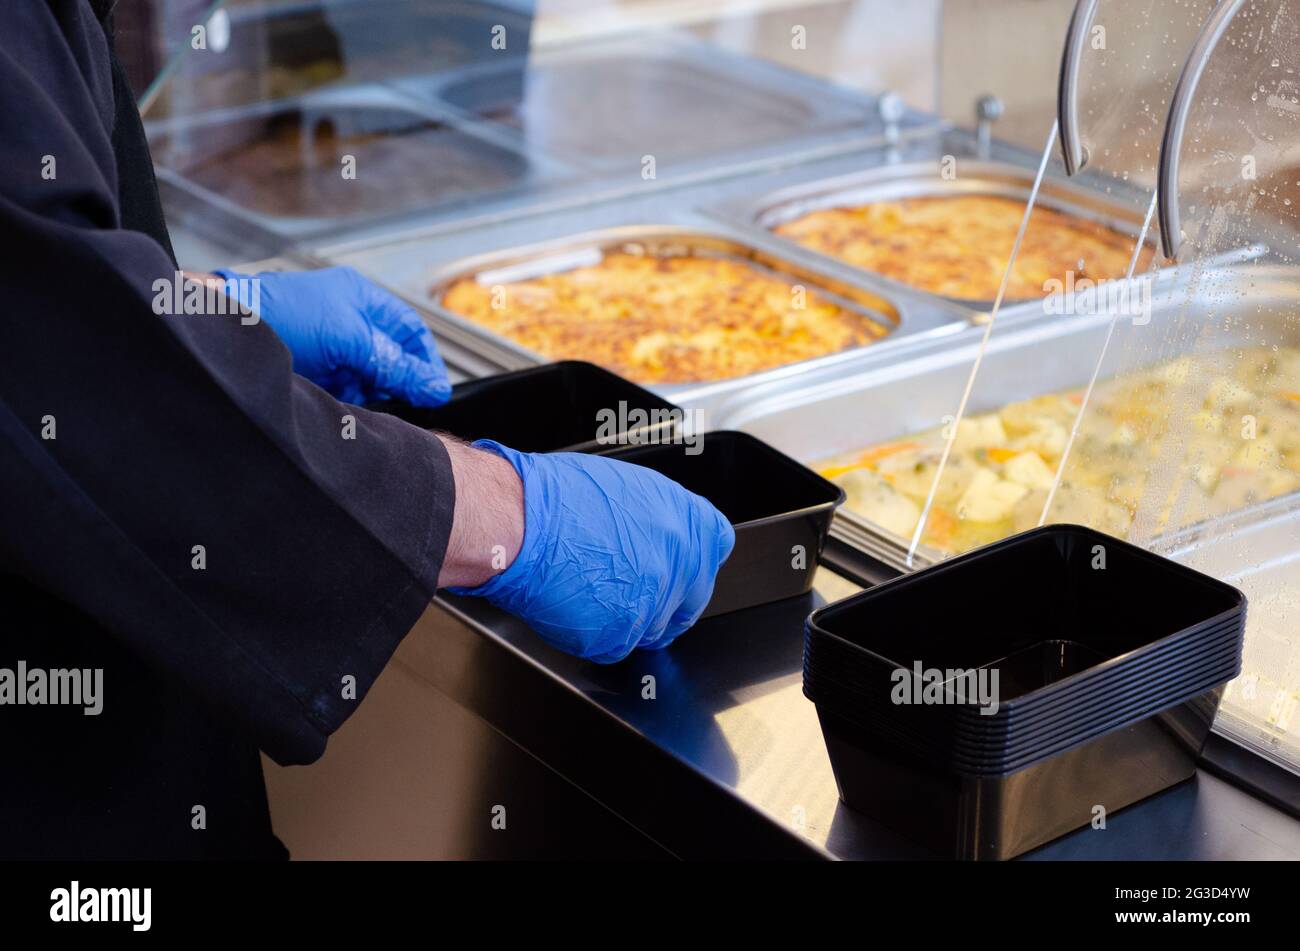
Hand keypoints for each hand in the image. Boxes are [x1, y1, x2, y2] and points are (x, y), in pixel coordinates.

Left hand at [214, 266, 450, 406]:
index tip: (434, 390)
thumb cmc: (282, 316)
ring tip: (362, 398)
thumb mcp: (351, 340)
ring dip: (369, 391)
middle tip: (403, 401)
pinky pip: (343, 389)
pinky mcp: (312, 368)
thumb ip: (394, 364)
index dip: (426, 360)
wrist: (229, 329)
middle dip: (397, 379)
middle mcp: (347, 320)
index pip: (409, 330)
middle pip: (390, 356)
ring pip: (367, 377)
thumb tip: (432, 387)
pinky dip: (347, 398)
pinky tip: (339, 400)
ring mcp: (328, 345)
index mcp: (361, 299)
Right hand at [447, 440, 734, 662]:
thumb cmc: (556, 498)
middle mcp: (681, 559)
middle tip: (628, 591)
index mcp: (686, 518)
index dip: (695, 562)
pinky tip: (575, 605)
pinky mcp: (623, 632)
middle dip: (665, 602)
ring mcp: (655, 599)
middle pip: (692, 599)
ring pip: (654, 627)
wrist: (519, 521)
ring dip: (627, 619)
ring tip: (590, 591)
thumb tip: (659, 537)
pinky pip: (616, 645)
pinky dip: (595, 635)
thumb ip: (657, 519)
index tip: (682, 569)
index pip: (716, 547)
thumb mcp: (626, 488)